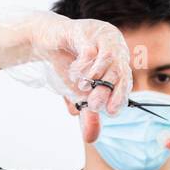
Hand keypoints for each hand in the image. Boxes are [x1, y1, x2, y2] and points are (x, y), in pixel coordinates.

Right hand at [0, 12, 132, 142]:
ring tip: (81, 89)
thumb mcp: (78, 93)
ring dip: (95, 79)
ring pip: (109, 59)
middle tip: (93, 106)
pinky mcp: (84, 30)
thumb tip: (92, 139)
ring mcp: (100, 36)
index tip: (111, 113)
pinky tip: (74, 74)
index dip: (120, 97)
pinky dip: (83, 66)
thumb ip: (87, 113)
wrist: (43, 41)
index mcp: (118, 61)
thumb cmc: (67, 65)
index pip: (126, 81)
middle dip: (107, 91)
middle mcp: (114, 46)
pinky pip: (90, 49)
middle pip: (119, 72)